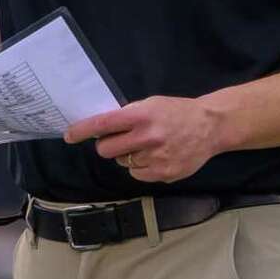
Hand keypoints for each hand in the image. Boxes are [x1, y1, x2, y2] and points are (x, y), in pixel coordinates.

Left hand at [65, 96, 222, 182]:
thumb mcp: (151, 104)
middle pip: (106, 150)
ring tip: (147, 146)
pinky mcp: (164, 174)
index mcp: (142, 116)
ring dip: (128, 156)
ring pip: (122, 163)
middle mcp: (147, 137)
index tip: (69, 135)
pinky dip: (140, 167)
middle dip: (107, 145)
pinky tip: (156, 156)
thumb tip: (100, 127)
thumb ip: (128, 115)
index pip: (103, 124)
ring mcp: (156, 158)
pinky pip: (137, 174)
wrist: (210, 126)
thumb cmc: (177, 112)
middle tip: (119, 140)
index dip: (82, 130)